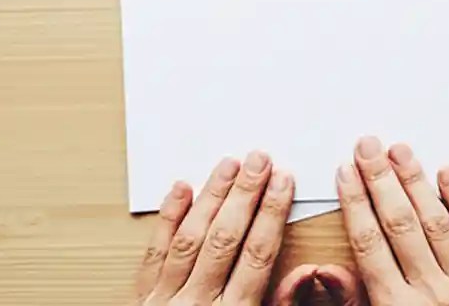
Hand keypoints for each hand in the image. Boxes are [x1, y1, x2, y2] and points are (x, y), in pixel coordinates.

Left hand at [132, 152, 309, 305]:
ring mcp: (164, 301)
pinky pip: (154, 253)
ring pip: (190, 238)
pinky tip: (182, 189)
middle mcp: (197, 305)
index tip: (284, 179)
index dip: (272, 212)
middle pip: (225, 238)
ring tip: (229, 164)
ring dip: (211, 196)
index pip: (258, 253)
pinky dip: (168, 219)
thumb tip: (308, 274)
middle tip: (260, 158)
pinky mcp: (140, 300)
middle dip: (245, 194)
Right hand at [325, 136, 448, 305]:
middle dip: (380, 180)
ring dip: (415, 181)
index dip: (354, 202)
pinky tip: (447, 173)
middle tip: (367, 146)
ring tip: (399, 150)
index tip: (343, 171)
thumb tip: (322, 270)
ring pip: (435, 222)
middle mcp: (430, 294)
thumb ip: (352, 302)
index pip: (368, 243)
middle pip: (399, 224)